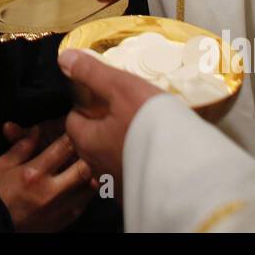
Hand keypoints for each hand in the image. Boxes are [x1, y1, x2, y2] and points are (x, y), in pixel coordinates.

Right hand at [0, 122, 94, 231]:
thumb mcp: (2, 164)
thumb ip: (22, 146)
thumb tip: (37, 130)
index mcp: (34, 173)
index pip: (64, 148)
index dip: (73, 136)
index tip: (75, 132)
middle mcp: (49, 191)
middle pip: (83, 169)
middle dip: (87, 156)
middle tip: (86, 149)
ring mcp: (57, 209)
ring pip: (88, 190)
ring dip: (90, 176)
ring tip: (86, 167)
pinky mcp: (60, 223)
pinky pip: (82, 206)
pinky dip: (84, 195)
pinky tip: (79, 187)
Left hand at [59, 48, 164, 194]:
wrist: (189, 170)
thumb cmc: (151, 126)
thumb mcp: (121, 87)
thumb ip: (92, 73)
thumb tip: (65, 58)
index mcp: (87, 142)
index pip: (73, 120)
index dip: (86, 105)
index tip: (105, 97)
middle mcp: (98, 168)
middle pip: (91, 142)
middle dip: (103, 127)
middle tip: (126, 111)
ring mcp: (119, 185)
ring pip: (111, 160)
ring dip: (121, 147)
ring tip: (143, 132)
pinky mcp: (139, 195)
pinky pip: (132, 176)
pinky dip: (138, 164)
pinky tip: (155, 154)